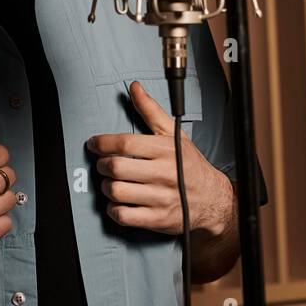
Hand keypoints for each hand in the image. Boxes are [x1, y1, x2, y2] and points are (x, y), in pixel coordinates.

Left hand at [87, 81, 231, 236]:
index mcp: (165, 150)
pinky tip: (119, 202)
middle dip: (102, 165)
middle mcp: (164, 173)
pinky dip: (114, 209)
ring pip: (116, 191)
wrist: (212, 198)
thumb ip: (150, 110)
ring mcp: (160, 198)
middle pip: (116, 168)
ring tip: (112, 182)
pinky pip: (124, 215)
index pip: (125, 144)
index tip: (94, 144)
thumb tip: (134, 87)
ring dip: (106, 187)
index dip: (102, 143)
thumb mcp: (173, 134)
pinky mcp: (157, 219)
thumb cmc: (189, 164)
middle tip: (104, 164)